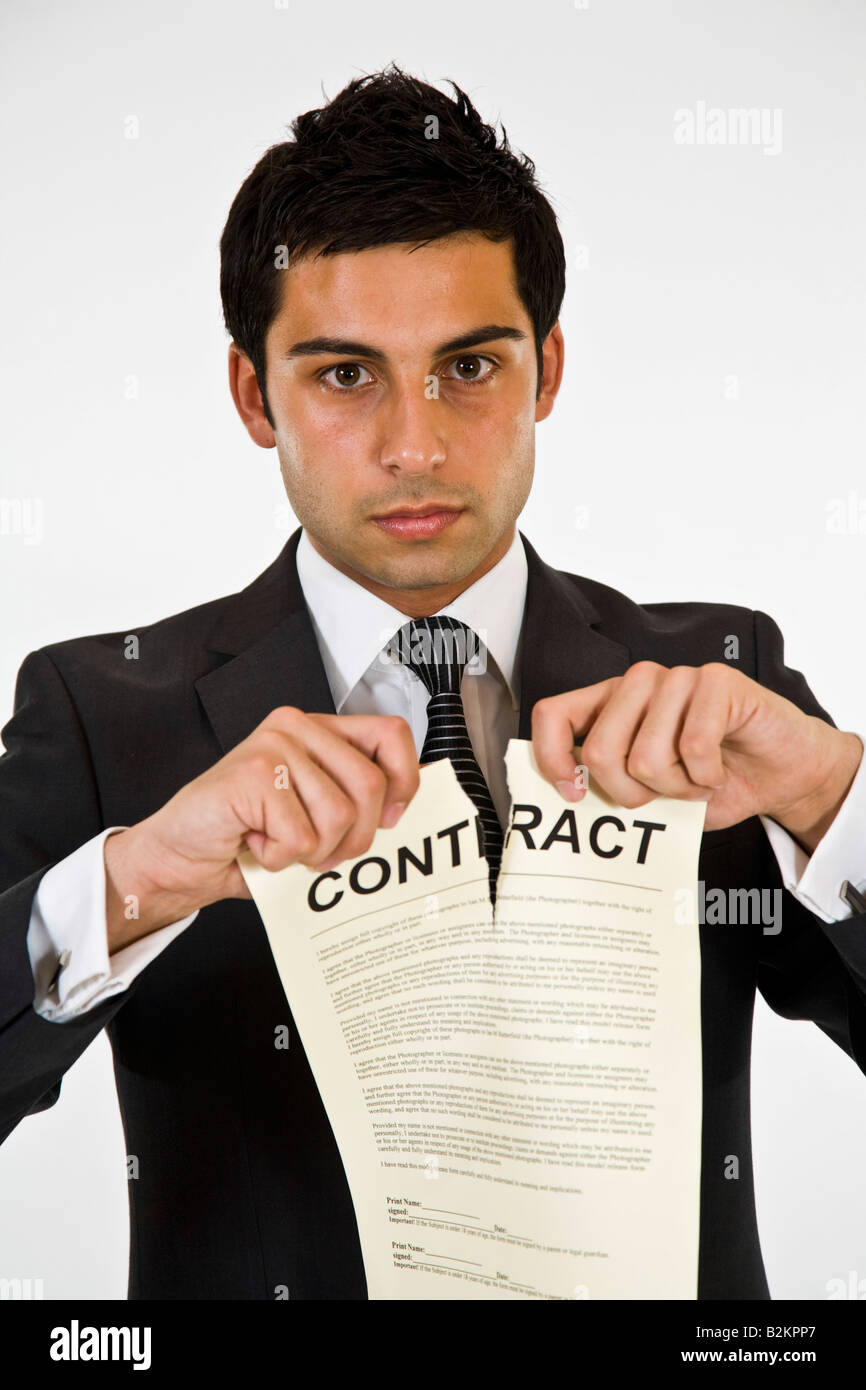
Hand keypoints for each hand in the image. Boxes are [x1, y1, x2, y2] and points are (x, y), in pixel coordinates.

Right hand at [104, 708, 419, 950]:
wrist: (178, 858)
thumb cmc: (245, 838)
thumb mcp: (314, 814)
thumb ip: (356, 800)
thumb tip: (408, 804)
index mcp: (318, 730)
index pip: (391, 734)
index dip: (403, 782)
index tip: (389, 817)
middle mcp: (297, 727)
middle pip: (370, 785)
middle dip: (353, 837)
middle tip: (318, 851)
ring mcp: (273, 745)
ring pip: (339, 815)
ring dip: (312, 850)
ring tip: (278, 844)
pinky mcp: (252, 772)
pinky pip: (300, 835)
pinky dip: (280, 858)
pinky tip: (254, 843)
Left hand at [531, 662, 862, 851]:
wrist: (779, 773)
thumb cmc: (711, 780)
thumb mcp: (650, 792)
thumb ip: (610, 786)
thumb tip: (570, 797)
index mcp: (610, 704)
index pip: (552, 714)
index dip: (552, 759)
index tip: (575, 794)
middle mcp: (637, 683)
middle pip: (599, 751)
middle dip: (631, 793)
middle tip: (662, 795)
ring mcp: (676, 677)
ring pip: (645, 755)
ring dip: (676, 787)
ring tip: (695, 781)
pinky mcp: (716, 680)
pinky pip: (693, 745)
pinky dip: (707, 776)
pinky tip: (718, 771)